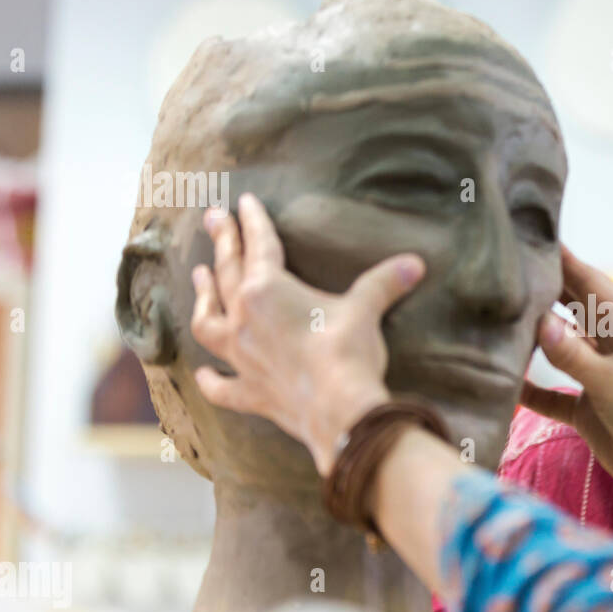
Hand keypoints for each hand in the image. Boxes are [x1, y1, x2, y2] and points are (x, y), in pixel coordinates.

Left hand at [189, 192, 424, 476]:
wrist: (340, 410)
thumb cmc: (348, 352)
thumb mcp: (366, 310)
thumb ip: (384, 283)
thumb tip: (415, 263)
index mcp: (268, 290)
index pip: (260, 245)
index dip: (254, 221)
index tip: (245, 201)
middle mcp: (244, 319)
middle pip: (227, 272)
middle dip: (222, 242)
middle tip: (212, 217)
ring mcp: (241, 357)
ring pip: (208, 321)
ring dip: (202, 297)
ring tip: (197, 276)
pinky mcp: (250, 392)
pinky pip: (221, 385)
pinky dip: (210, 379)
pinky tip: (202, 373)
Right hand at [521, 246, 612, 511]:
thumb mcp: (610, 382)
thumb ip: (572, 354)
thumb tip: (539, 323)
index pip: (590, 284)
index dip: (564, 260)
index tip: (534, 237)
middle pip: (572, 311)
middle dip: (543, 291)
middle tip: (504, 271)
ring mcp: (600, 376)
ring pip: (560, 349)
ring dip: (533, 339)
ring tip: (495, 318)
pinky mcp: (589, 407)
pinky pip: (554, 392)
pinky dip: (532, 388)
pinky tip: (504, 382)